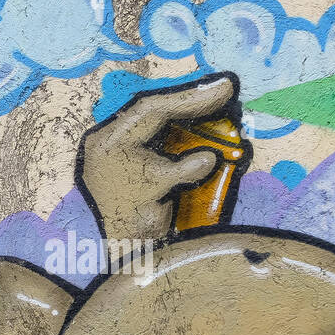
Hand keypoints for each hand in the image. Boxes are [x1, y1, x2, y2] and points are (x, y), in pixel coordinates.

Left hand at [78, 74, 238, 242]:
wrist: (116, 245)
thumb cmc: (128, 218)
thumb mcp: (154, 192)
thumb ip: (180, 171)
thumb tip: (208, 157)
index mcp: (110, 140)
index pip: (150, 110)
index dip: (186, 100)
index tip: (218, 90)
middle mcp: (116, 138)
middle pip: (156, 110)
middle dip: (190, 101)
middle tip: (224, 89)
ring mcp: (126, 147)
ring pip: (160, 122)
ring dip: (189, 114)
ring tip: (219, 102)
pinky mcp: (138, 158)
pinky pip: (163, 137)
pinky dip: (186, 132)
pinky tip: (208, 124)